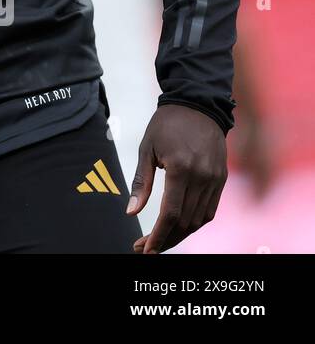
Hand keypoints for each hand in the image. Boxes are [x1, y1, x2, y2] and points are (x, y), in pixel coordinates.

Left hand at [128, 104, 227, 252]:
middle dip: (166, 239)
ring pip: (199, 220)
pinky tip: (179, 227)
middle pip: (185, 222)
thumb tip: (131, 212)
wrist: (198, 105)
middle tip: (146, 248)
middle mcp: (202, 177)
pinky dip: (195, 222)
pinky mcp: (222, 179)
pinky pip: (210, 210)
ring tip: (160, 241)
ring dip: (180, 235)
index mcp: (181, 169)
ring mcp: (215, 180)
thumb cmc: (166, 125)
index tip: (145, 249)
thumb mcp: (146, 148)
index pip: (170, 214)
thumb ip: (141, 182)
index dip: (158, 236)